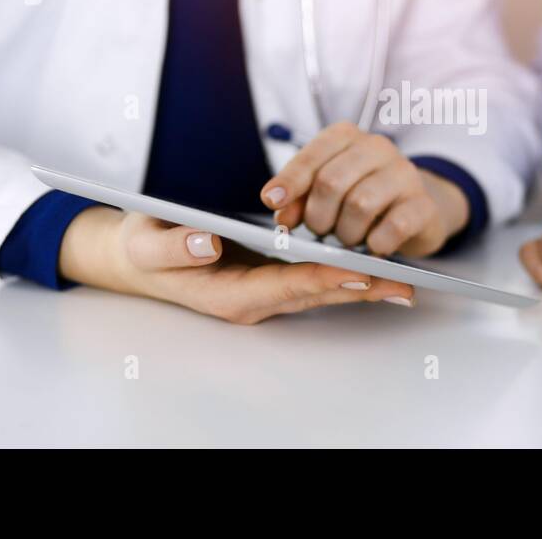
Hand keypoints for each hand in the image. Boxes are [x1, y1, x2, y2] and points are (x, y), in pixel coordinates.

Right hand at [58, 208, 415, 324]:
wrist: (136, 259)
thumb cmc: (142, 249)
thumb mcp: (145, 243)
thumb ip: (173, 246)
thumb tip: (208, 241)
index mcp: (228, 294)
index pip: (285, 285)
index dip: (323, 279)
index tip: (358, 272)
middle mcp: (253, 300)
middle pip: (315, 294)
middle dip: (361, 289)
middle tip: (405, 286)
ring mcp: (263, 292)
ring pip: (320, 291)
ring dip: (362, 285)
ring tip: (405, 281)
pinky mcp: (270, 280)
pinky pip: (314, 280)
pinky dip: (344, 275)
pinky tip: (375, 267)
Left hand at [259, 122, 468, 257]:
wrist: (415, 208)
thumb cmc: (362, 196)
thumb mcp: (326, 192)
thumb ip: (299, 199)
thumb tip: (281, 216)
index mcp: (347, 137)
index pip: (312, 156)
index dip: (290, 181)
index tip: (271, 201)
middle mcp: (378, 148)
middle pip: (332, 182)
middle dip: (318, 215)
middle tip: (321, 231)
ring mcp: (405, 174)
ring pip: (360, 205)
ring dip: (346, 232)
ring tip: (348, 238)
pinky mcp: (424, 205)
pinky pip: (393, 226)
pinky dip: (376, 242)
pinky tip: (373, 245)